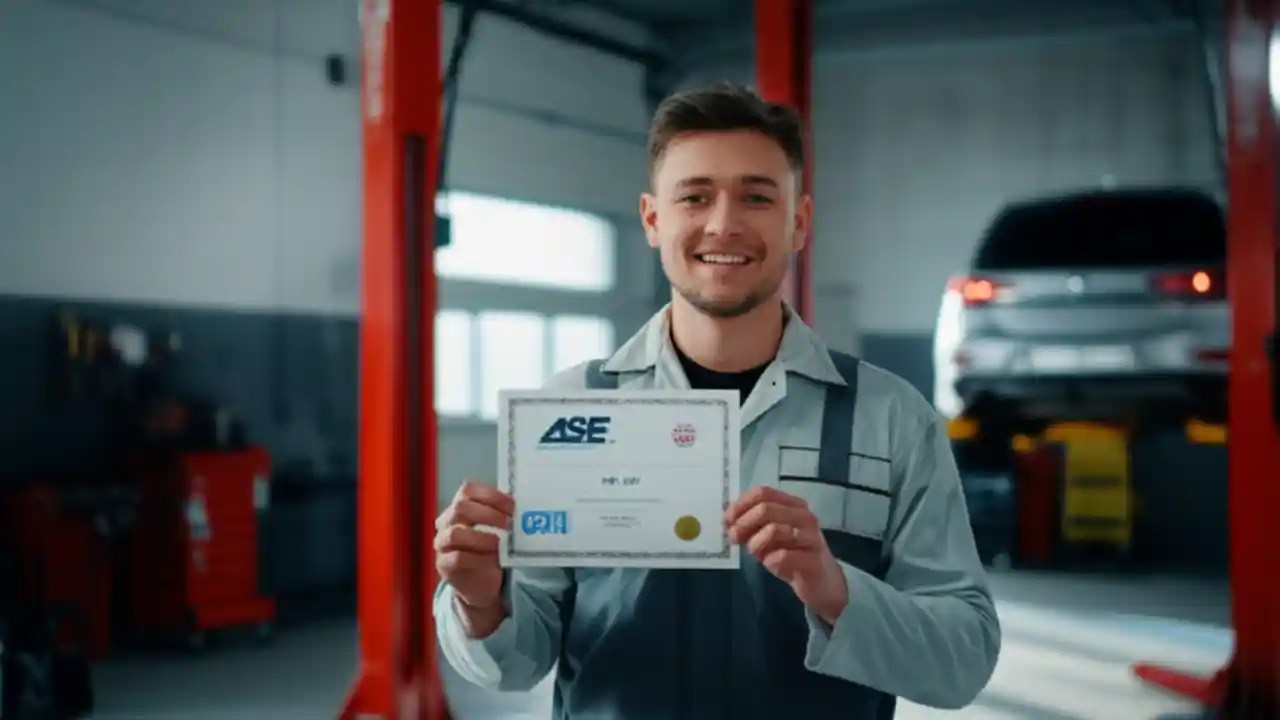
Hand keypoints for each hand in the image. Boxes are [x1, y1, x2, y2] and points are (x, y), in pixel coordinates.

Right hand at [434, 479, 513, 636]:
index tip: (512, 505)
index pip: (468, 490)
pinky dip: (477, 558)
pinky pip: (457, 558)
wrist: (479, 582)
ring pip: (455, 534)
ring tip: (499, 543)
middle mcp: (447, 521)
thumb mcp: (497, 529)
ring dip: (480, 537)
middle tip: (508, 523)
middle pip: (461, 508)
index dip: (491, 495)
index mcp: (461, 506)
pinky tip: (492, 560)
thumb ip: (504, 516)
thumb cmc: (489, 549)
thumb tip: (526, 507)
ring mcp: (442, 542)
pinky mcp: (444, 564)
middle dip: (488, 514)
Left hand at [725, 486, 848, 624]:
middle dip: (743, 524)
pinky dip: (771, 561)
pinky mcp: (814, 560)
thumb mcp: (769, 537)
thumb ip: (752, 526)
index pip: (763, 493)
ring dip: (756, 543)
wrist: (823, 583)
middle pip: (766, 509)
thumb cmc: (793, 555)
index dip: (741, 505)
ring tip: (756, 555)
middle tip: (734, 538)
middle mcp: (804, 516)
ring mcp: (811, 537)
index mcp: (793, 505)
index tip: (727, 520)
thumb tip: (728, 520)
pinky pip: (784, 556)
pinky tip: (771, 564)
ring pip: (774, 530)